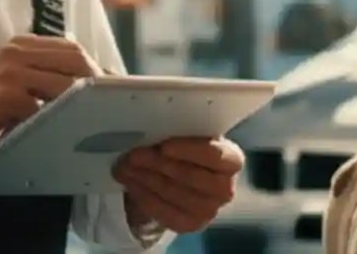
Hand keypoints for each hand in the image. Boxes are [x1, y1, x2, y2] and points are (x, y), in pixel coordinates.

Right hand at [0, 35, 102, 193]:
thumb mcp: (5, 85)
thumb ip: (36, 78)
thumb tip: (83, 89)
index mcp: (17, 45)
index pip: (70, 48)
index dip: (96, 68)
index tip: (114, 90)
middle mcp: (14, 51)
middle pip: (75, 59)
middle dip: (98, 83)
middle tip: (114, 108)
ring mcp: (9, 71)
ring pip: (66, 84)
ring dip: (86, 105)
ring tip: (99, 122)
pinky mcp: (5, 96)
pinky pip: (46, 108)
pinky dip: (61, 122)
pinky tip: (69, 135)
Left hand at [114, 137, 244, 234]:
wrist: (182, 176)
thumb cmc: (186, 149)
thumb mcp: (186, 135)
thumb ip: (176, 131)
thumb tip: (150, 132)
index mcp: (231, 159)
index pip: (215, 155)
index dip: (189, 151)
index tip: (164, 147)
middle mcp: (226, 188)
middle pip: (191, 177)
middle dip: (157, 165)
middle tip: (133, 156)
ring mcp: (210, 210)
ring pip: (174, 194)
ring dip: (145, 179)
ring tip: (124, 167)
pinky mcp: (191, 224)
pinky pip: (165, 213)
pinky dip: (144, 196)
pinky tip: (131, 183)